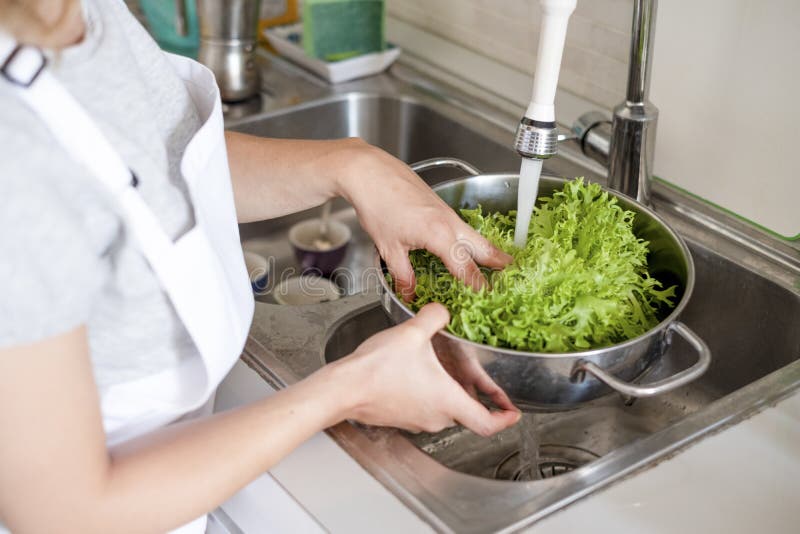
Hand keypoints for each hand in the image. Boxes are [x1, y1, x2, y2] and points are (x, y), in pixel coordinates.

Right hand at [332, 303, 519, 435]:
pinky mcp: (401, 417)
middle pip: (468, 414)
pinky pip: (424, 408)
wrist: (343, 389)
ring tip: (449, 373)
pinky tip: (419, 374)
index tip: (513, 413)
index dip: (505, 419)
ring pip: (445, 411)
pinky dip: (429, 395)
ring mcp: (417, 419)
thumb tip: (442, 310)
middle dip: (478, 400)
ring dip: (451, 394)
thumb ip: (434, 318)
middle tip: (487, 388)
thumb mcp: (413, 334)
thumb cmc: (377, 370)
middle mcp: (436, 416)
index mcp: (448, 401)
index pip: (488, 423)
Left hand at [336, 140, 511, 298]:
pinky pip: (461, 226)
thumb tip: (410, 294)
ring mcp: (446, 212)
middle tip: (514, 275)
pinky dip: (470, 238)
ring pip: (473, 235)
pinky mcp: (440, 205)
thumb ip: (403, 276)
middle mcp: (449, 222)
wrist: (369, 172)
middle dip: (498, 262)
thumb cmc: (378, 204)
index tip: (487, 298)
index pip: (466, 268)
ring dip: (486, 249)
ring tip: (498, 262)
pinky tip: (465, 245)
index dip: (478, 286)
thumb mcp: (389, 248)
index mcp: (439, 235)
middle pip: (481, 246)